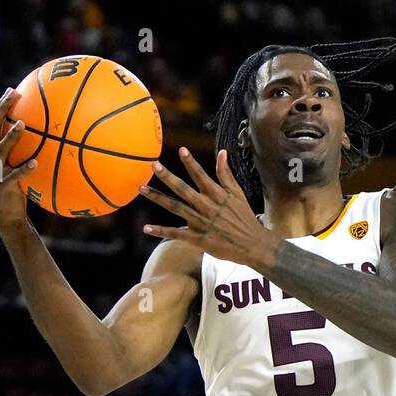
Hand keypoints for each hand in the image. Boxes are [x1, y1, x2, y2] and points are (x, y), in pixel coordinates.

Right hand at [0, 87, 36, 234]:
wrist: (6, 216)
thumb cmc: (16, 187)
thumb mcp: (16, 166)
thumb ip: (23, 150)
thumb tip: (48, 133)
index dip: (1, 105)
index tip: (12, 90)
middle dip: (2, 109)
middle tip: (14, 96)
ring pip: (1, 149)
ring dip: (11, 136)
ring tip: (22, 124)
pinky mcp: (2, 186)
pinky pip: (14, 176)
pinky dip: (24, 169)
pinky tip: (36, 163)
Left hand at [140, 148, 279, 268]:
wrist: (252, 245)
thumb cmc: (244, 218)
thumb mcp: (238, 194)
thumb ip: (226, 174)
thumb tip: (222, 152)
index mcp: (217, 195)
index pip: (201, 175)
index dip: (191, 163)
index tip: (181, 149)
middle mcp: (206, 207)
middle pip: (183, 189)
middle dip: (168, 177)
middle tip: (154, 165)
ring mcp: (200, 223)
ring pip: (175, 208)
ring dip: (158, 198)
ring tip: (142, 188)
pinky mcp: (198, 239)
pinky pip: (176, 234)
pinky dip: (161, 231)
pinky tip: (146, 228)